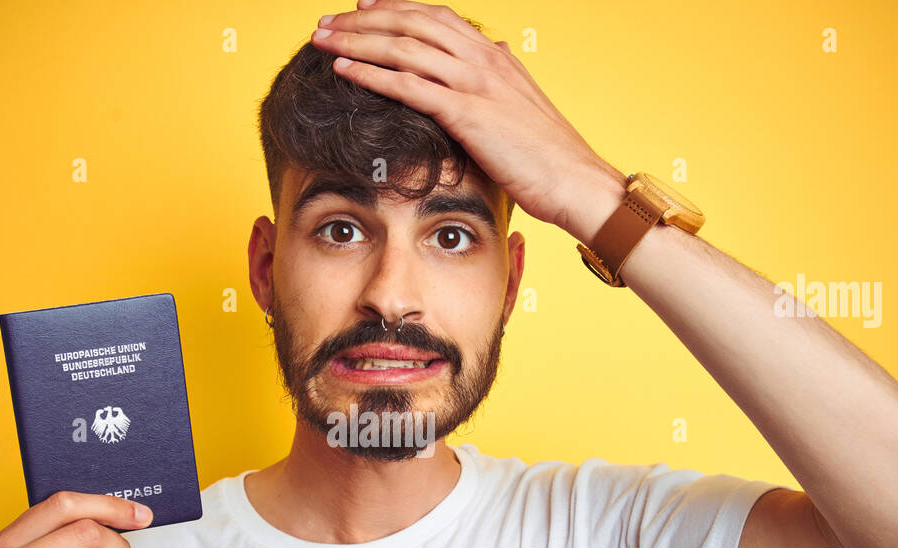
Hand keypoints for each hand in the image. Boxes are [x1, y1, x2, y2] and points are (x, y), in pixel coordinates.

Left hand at [310, 0, 623, 232]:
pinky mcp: (467, 113)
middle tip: (325, 23)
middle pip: (411, 22)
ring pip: (404, 47)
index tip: (361, 7)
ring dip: (356, 41)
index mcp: (494, 55)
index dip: (395, 8)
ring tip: (321, 41)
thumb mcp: (522, 107)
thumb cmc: (550, 156)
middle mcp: (484, 58)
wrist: (577, 180)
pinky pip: (408, 84)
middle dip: (362, 19)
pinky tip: (343, 71)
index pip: (436, 16)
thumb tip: (496, 55)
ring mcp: (475, 83)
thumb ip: (502, 79)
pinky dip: (371, 74)